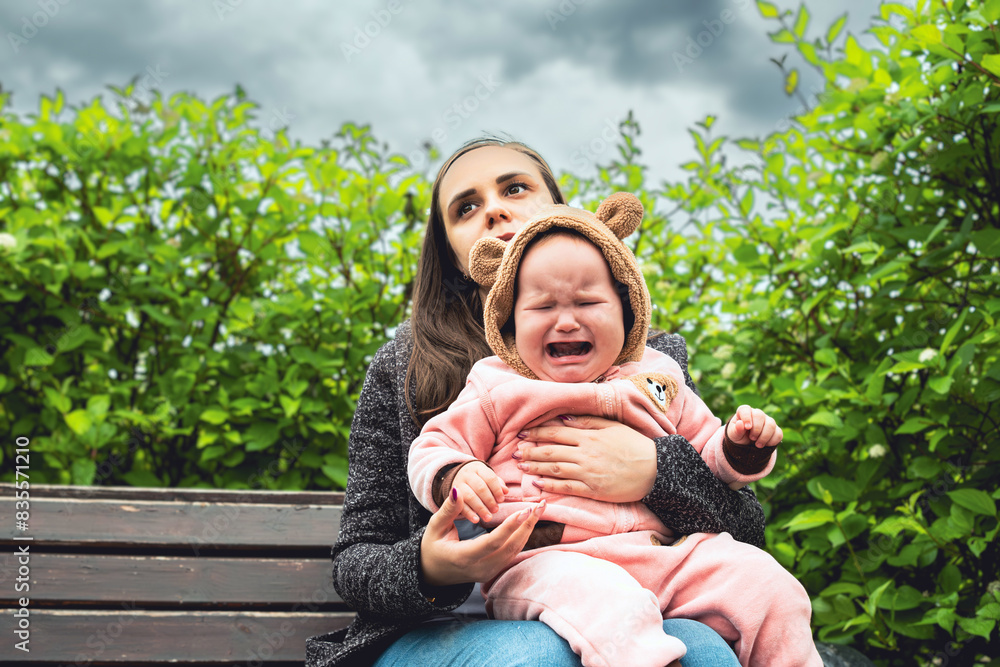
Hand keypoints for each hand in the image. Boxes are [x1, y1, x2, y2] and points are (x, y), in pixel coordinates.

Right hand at [420, 487, 545, 587]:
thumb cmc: (432, 547)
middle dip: (527, 525)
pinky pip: (512, 553)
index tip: (525, 510)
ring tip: (539, 510)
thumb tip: (458, 491)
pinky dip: (522, 536)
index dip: (510, 527)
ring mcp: (488, 572)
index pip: (492, 542)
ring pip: (514, 551)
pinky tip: (529, 521)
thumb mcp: (435, 527)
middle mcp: (479, 568)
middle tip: (540, 505)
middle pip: (510, 547)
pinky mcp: (493, 570)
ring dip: (528, 530)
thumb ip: (448, 509)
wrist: (432, 573)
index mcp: (463, 557)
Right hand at [450, 461, 507, 523]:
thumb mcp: (487, 477)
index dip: (496, 489)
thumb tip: (505, 491)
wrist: (458, 476)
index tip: (501, 500)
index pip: (489, 477)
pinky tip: (476, 520)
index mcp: (478, 468)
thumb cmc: (479, 479)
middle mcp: (467, 475)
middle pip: (480, 487)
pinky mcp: (451, 496)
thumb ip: (497, 484)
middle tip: (496, 510)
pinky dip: (469, 513)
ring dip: (480, 508)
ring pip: (469, 496)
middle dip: (489, 500)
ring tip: (488, 518)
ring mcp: (458, 484)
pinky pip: (460, 505)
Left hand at [515, 415, 656, 502]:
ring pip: (554, 470)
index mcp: (589, 436)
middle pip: (550, 451)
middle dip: (530, 452)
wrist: (656, 470)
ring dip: (535, 468)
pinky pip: (567, 488)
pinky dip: (550, 486)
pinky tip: (538, 485)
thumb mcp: (613, 426)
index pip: (556, 433)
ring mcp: (588, 473)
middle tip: (514, 453)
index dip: (536, 433)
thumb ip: (587, 422)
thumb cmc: (635, 445)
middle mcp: (585, 454)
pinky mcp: (593, 490)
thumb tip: (564, 419)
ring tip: (521, 468)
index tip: (523, 433)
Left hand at [726, 405, 782, 447]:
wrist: (746, 445)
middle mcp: (757, 414)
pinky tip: (765, 445)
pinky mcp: (776, 429)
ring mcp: (767, 420)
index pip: (745, 409)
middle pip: (760, 415)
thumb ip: (736, 429)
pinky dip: (772, 442)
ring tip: (757, 444)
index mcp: (744, 412)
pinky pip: (778, 434)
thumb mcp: (733, 435)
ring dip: (764, 437)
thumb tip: (740, 423)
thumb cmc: (738, 436)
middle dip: (756, 429)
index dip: (746, 417)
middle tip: (752, 438)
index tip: (747, 428)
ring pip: (771, 424)